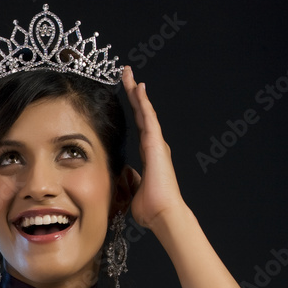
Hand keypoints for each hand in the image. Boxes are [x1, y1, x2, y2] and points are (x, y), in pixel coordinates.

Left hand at [121, 66, 186, 229]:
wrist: (163, 214)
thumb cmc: (151, 208)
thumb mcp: (133, 191)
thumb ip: (129, 180)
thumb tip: (124, 175)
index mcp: (149, 154)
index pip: (140, 125)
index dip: (135, 108)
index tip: (128, 93)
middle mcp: (154, 145)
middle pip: (143, 113)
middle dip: (134, 93)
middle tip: (126, 74)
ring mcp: (156, 143)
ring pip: (145, 110)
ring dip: (136, 91)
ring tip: (128, 73)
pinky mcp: (155, 144)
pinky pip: (148, 117)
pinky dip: (143, 101)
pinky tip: (138, 87)